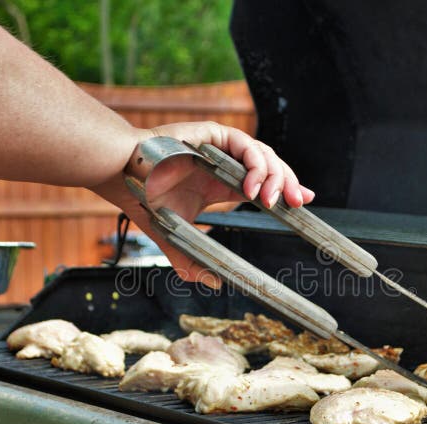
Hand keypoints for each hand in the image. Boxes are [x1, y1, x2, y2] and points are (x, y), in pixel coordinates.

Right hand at [90, 121, 314, 286]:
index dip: (285, 190)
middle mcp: (225, 163)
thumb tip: (214, 286)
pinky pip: (246, 144)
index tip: (303, 204)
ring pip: (263, 155)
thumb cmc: (144, 200)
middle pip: (270, 168)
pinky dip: (255, 165)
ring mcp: (221, 147)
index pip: (263, 184)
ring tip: (274, 200)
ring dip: (275, 176)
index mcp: (221, 183)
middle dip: (289, 183)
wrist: (122, 176)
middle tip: (299, 204)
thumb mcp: (175, 238)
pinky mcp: (215, 134)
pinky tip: (253, 188)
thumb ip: (192, 261)